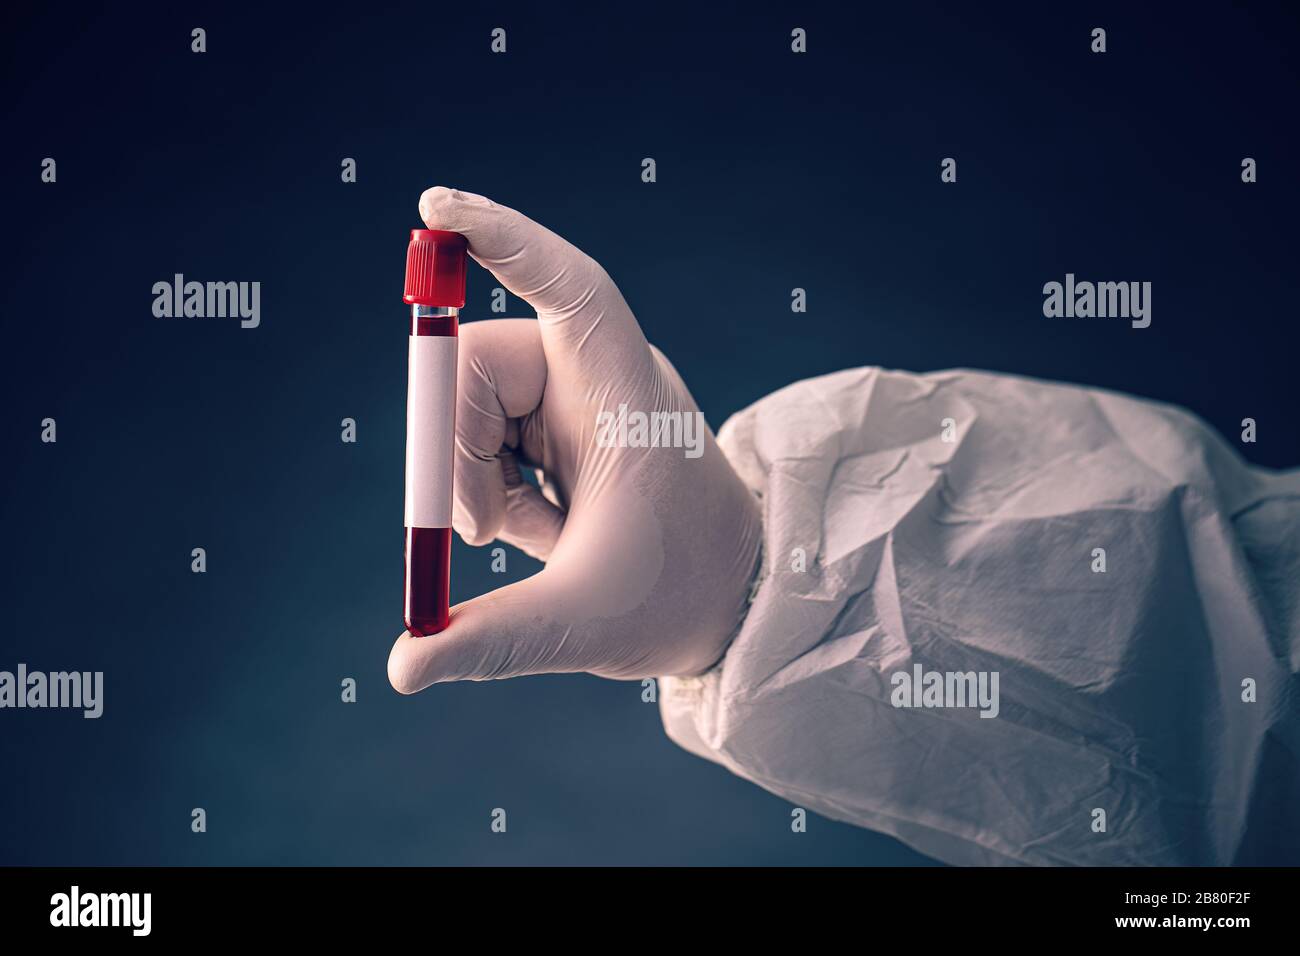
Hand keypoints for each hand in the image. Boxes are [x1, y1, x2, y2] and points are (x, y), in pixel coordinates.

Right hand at [387, 188, 762, 689]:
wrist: (735, 602)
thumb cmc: (683, 596)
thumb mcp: (584, 621)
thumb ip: (493, 641)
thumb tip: (401, 666)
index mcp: (627, 394)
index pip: (570, 285)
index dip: (506, 239)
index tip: (434, 210)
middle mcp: (600, 378)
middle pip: (486, 362)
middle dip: (461, 448)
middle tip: (475, 531)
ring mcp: (578, 400)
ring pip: (476, 405)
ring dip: (482, 482)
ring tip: (538, 540)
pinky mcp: (560, 427)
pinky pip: (489, 438)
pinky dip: (492, 491)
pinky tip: (541, 532)